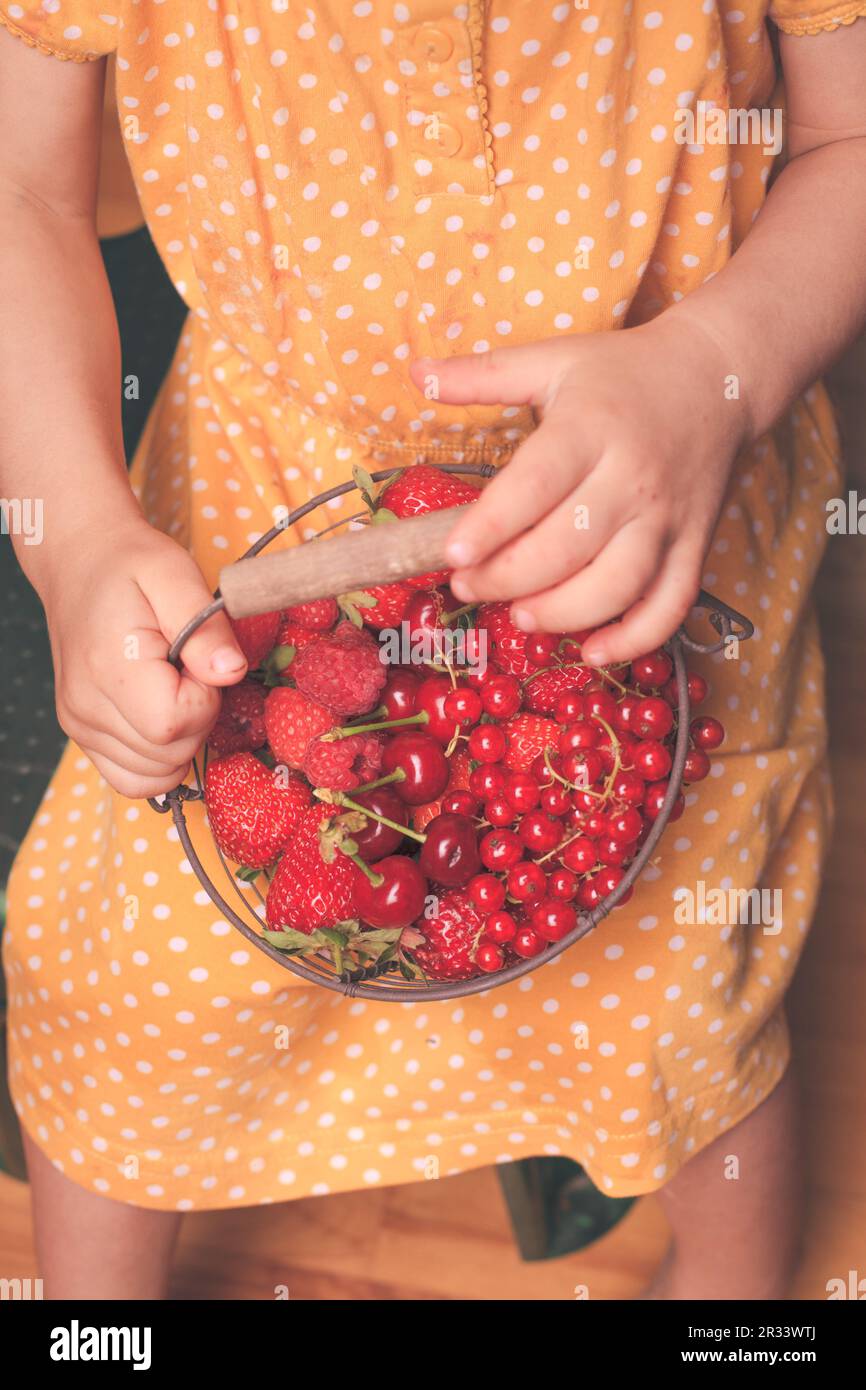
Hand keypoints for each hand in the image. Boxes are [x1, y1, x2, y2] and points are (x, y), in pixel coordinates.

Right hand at [41, 518, 247, 798]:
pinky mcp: (82, 736)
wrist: (80, 563)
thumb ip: (207, 628)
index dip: (204, 698)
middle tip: (185, 669)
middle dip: (197, 718)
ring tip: (170, 686)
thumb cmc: (131, 565)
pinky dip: (160, 760)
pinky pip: (133, 780)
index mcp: (109, 667)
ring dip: (181, 739)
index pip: (175, 724)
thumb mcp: (176, 575)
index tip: (196, 661)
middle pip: (170, 754)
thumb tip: (232, 673)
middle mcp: (85, 708)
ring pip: (157, 774)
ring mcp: (80, 727)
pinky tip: (163, 718)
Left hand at [411, 312, 750, 663]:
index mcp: (591, 428)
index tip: (453, 556)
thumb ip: (484, 374)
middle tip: (468, 586)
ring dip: (562, 613)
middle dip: (508, 579)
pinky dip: (634, 640)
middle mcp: (631, 478)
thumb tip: (417, 373)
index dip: (491, 527)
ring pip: (617, 585)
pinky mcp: (695, 547)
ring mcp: (667, 519)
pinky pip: (670, 606)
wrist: (720, 378)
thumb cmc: (624, 373)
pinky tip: (591, 652)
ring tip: (520, 615)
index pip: (536, 485)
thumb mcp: (553, 359)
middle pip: (567, 546)